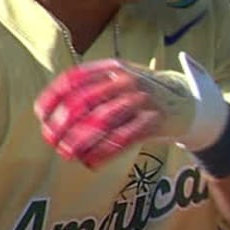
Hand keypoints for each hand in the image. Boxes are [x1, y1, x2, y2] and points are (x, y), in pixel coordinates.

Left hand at [35, 51, 227, 168]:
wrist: (188, 102)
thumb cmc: (142, 95)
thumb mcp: (119, 81)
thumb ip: (90, 89)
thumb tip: (50, 111)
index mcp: (112, 68)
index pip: (75, 79)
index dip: (54, 96)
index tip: (41, 114)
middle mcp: (126, 80)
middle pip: (85, 102)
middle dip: (62, 123)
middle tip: (50, 139)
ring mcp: (141, 100)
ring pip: (102, 121)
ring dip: (80, 140)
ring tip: (66, 153)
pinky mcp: (154, 121)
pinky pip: (123, 138)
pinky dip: (104, 152)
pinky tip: (90, 162)